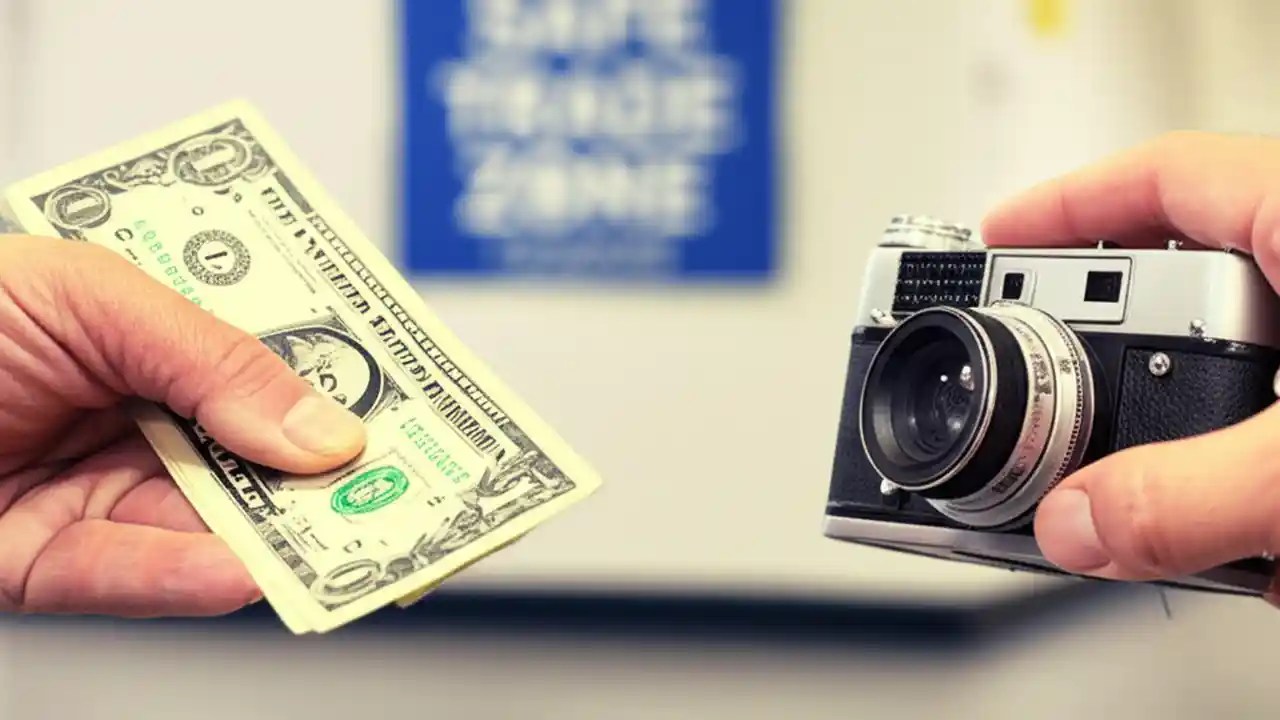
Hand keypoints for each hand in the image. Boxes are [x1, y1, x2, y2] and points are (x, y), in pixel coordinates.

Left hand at [0, 234, 365, 617]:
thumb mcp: (88, 295)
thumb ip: (211, 359)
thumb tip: (322, 428)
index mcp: (146, 336)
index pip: (263, 358)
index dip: (336, 377)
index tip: (405, 399)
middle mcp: (128, 416)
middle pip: (251, 451)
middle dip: (322, 469)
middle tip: (395, 481)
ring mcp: (89, 490)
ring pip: (203, 524)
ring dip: (273, 536)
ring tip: (337, 535)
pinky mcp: (40, 562)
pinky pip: (121, 577)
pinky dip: (185, 578)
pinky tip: (242, 571)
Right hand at [981, 131, 1279, 600]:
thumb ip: (1192, 497)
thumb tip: (1078, 525)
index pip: (1170, 176)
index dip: (1066, 204)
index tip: (990, 240)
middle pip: (1185, 279)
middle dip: (1107, 349)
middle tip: (1039, 389)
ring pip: (1232, 373)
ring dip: (1181, 444)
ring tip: (1157, 504)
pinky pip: (1273, 436)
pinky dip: (1250, 493)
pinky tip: (1261, 555)